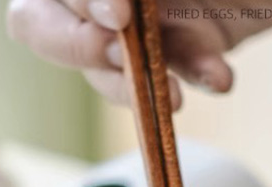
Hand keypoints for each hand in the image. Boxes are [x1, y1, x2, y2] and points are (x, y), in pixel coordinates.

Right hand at [7, 0, 271, 109]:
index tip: (114, 15)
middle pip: (52, 27)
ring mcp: (151, 15)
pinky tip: (219, 77)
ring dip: (140, 83)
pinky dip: (199, 76)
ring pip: (114, 65)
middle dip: (85, 51)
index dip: (72, 2)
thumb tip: (110, 5)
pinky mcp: (195, 42)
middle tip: (120, 58)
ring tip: (173, 92)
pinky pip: (182, 71)